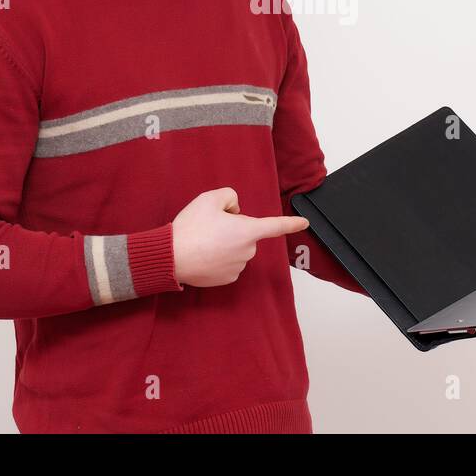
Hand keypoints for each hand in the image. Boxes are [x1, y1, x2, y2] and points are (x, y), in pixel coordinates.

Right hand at [171, 186, 308, 286]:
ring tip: (203, 241)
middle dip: (233, 228)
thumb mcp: (209, 198)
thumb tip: (234, 210)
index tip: (304, 223)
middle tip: (210, 226)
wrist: (171, 257)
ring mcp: (238, 267)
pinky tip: (203, 254)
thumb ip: (229, 196)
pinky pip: (228, 263)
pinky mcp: (227, 279)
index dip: (291, 223)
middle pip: (246, 234)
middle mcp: (247, 251)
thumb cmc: (191, 228)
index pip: (275, 225)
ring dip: (224, 244)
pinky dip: (218, 258)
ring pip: (236, 249)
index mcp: (247, 231)